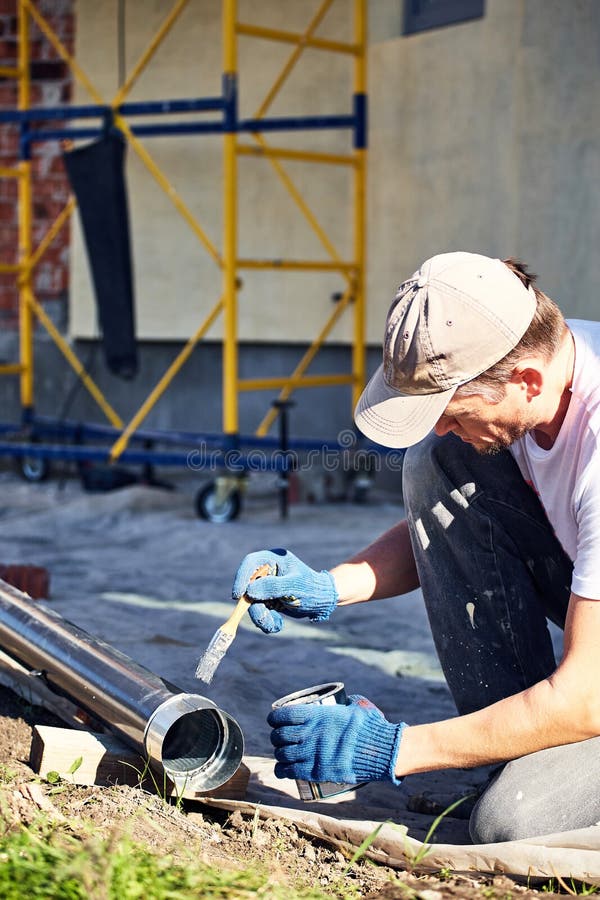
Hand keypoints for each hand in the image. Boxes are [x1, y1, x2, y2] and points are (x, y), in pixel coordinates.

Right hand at [232, 548, 337, 633]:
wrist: (323, 601)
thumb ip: (272, 586)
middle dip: (253, 606)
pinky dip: (266, 620)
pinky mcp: (268, 599)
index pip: (250, 563)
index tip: (238, 596)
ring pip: (252, 602)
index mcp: (273, 559)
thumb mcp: (294, 586)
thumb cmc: (312, 588)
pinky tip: (278, 624)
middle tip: (262, 617)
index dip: (241, 578)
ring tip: (275, 624)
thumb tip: (249, 591)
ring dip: (261, 617)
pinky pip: (259, 611)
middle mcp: (267, 572)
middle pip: (247, 586)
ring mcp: (266, 586)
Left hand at [267, 694, 406, 784]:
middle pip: (279, 736)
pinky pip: (289, 771)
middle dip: (276, 737)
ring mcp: (312, 754)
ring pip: (282, 754)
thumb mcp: (357, 707)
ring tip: (282, 753)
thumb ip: (347, 703)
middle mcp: (310, 733)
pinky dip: (282, 770)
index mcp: (317, 715)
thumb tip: (347, 702)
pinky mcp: (316, 772)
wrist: (380, 751)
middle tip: (280, 738)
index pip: (283, 715)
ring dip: (279, 754)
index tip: (275, 720)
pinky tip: (281, 769)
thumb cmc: (371, 727)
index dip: (275, 718)